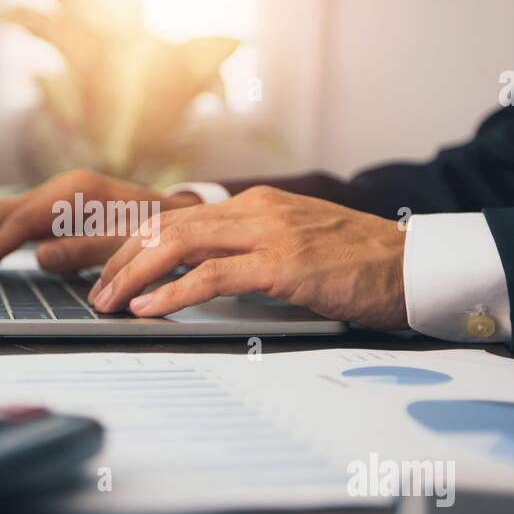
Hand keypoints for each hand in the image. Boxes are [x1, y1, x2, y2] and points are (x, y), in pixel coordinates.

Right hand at [0, 168, 202, 278]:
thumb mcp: (129, 245)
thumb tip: (37, 256)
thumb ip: (85, 251)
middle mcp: (63, 187)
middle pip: (2, 213)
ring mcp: (61, 194)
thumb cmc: (164, 232)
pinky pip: (18, 219)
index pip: (19, 222)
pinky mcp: (62, 205)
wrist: (186, 214)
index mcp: (76, 193)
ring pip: (6, 214)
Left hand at [89, 185, 408, 328]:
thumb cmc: (360, 264)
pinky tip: (150, 309)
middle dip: (123, 260)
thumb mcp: (298, 245)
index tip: (113, 272)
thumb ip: (255, 250)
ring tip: (110, 301)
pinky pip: (213, 275)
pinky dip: (173, 293)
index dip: (137, 245)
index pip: (179, 218)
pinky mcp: (284, 265)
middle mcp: (258, 211)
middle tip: (99, 291)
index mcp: (258, 204)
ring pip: (180, 244)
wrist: (414, 266)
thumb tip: (209, 273)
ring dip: (136, 275)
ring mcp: (270, 234)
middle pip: (168, 227)